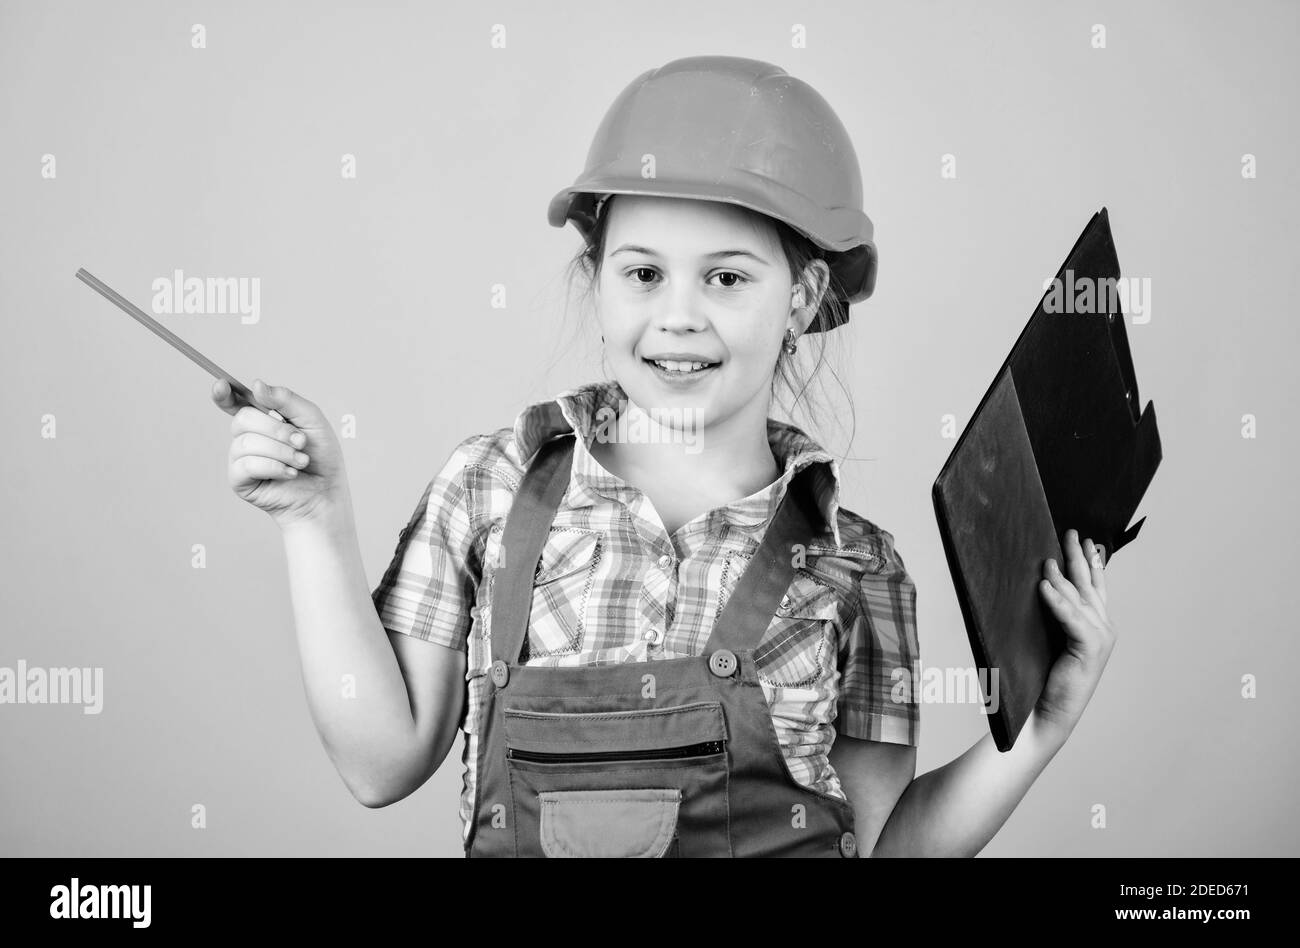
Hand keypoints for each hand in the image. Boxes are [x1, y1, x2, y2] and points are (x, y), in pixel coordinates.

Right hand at [211, 378, 350, 528]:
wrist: (326, 494)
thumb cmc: (321, 457)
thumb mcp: (311, 420)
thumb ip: (286, 400)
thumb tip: (256, 386)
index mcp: (263, 420)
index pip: (236, 403)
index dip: (224, 394)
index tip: (221, 384)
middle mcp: (248, 437)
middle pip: (243, 418)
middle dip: (276, 429)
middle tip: (301, 442)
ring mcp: (241, 459)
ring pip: (246, 442)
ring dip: (281, 451)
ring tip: (300, 461)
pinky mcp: (239, 480)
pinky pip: (247, 465)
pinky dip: (274, 467)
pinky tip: (290, 474)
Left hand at [1033, 529, 1116, 741]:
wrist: (1044, 713)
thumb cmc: (1042, 676)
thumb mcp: (1049, 637)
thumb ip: (1053, 613)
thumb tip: (1038, 581)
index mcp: (1095, 625)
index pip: (1094, 587)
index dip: (1091, 562)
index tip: (1086, 541)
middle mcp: (1102, 628)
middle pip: (1089, 585)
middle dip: (1079, 557)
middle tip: (1071, 532)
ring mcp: (1099, 638)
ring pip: (1079, 599)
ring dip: (1063, 577)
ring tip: (1049, 558)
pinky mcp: (1088, 649)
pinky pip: (1071, 618)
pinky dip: (1057, 601)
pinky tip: (1043, 586)